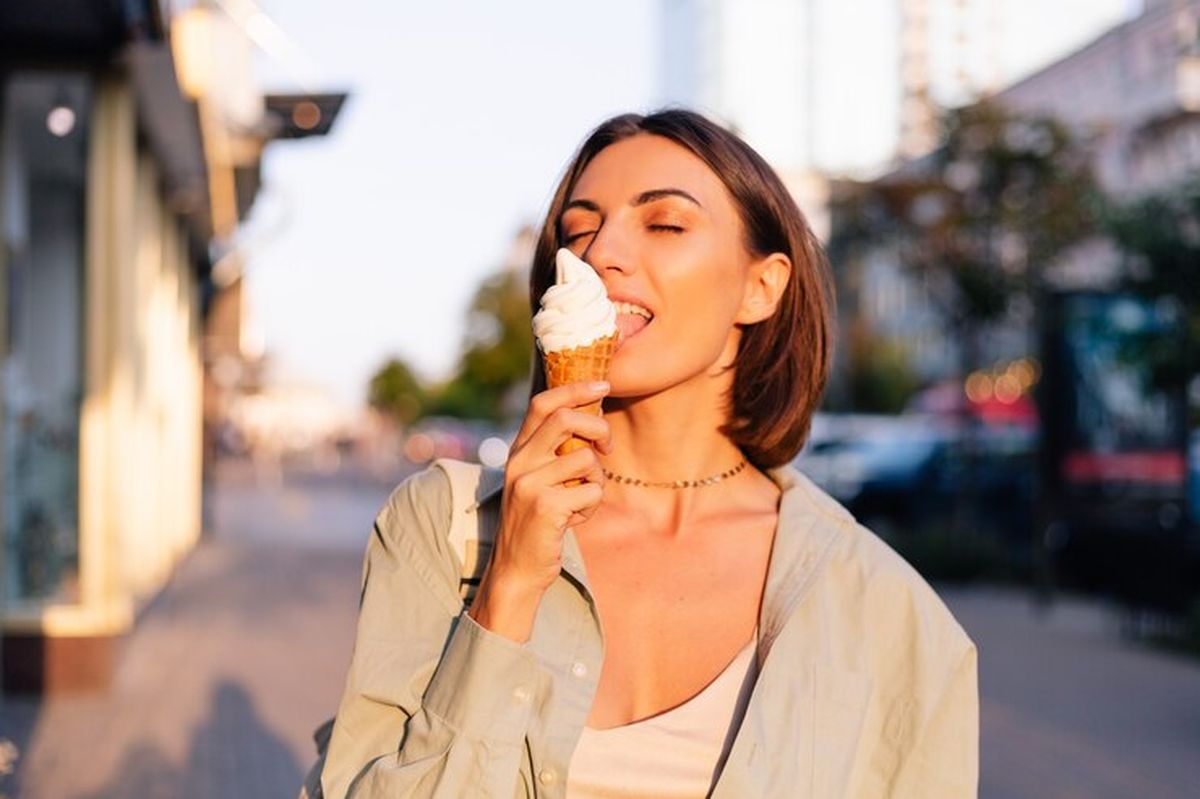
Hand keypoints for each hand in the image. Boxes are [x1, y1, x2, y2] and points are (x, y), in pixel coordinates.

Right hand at [468, 381, 610, 639]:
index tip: (603, 384)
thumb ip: (554, 452)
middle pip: (566, 419)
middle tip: (607, 448)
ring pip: (586, 459)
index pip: (543, 403)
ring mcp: (530, 483)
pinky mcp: (546, 506)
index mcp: (518, 451)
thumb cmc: (537, 523)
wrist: (516, 569)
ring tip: (581, 500)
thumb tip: (591, 421)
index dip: (575, 388)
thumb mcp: (539, 480)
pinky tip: (576, 519)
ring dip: (596, 481)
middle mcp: (519, 462)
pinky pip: (591, 491)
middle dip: (598, 428)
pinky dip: (592, 505)